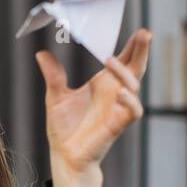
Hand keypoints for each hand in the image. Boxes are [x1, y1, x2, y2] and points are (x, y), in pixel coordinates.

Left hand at [34, 28, 151, 177]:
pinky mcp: (117, 125)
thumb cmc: (65, 128)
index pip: (124, 60)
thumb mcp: (56, 96)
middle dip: (142, 51)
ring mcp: (118, 109)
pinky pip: (133, 111)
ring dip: (126, 72)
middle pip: (136, 68)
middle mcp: (115, 93)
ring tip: (110, 61)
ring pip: (134, 86)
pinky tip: (121, 92)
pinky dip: (130, 101)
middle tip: (145, 34)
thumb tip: (41, 54)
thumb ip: (54, 76)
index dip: (133, 46)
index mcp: (104, 83)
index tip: (140, 31)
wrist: (65, 155)